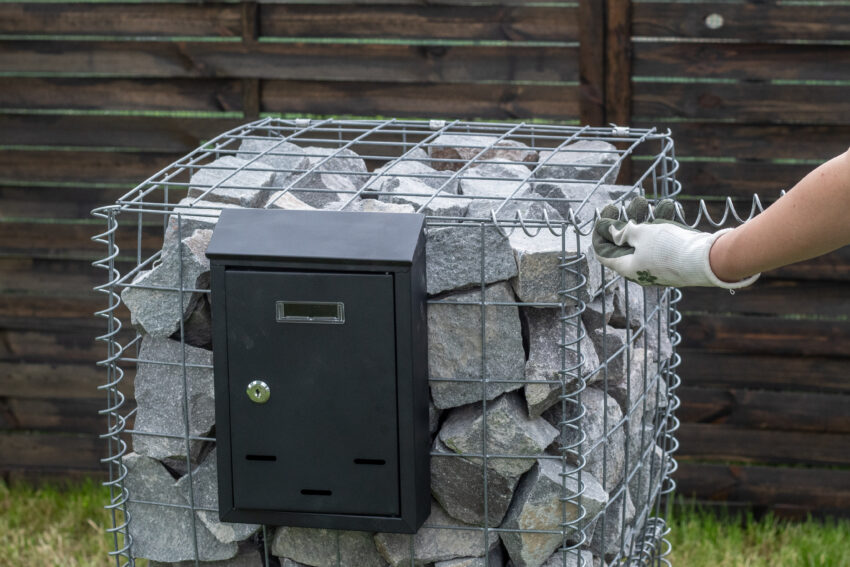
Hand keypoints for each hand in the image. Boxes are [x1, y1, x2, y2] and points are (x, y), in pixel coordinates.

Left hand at [592, 197, 759, 288]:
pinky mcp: (674, 259)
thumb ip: (624, 232)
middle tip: (624, 203)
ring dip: (644, 219)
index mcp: (627, 268)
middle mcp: (641, 270)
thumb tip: (611, 232)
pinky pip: (663, 240)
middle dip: (624, 221)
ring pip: (645, 239)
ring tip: (643, 200)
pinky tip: (667, 206)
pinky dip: (662, 224)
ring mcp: (658, 265)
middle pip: (624, 244)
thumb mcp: (642, 234)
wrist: (707, 259)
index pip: (603, 252)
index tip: (604, 215)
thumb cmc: (669, 247)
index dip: (600, 233)